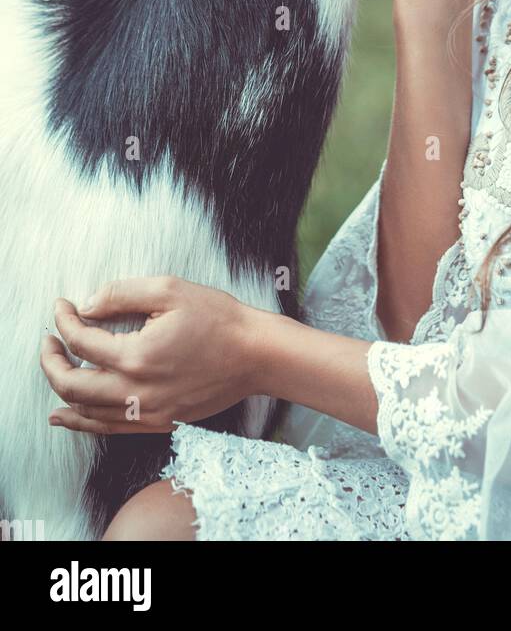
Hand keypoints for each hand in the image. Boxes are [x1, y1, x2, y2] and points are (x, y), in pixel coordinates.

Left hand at [40, 276, 265, 434]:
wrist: (255, 355)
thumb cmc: (218, 318)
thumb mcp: (170, 290)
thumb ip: (122, 293)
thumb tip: (86, 305)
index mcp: (137, 356)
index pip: (82, 341)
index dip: (64, 320)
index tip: (62, 306)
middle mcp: (136, 391)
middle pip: (71, 385)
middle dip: (51, 360)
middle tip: (48, 340)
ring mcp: (146, 412)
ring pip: (85, 412)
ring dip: (60, 390)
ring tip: (52, 366)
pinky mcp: (158, 423)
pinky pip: (107, 429)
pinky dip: (81, 422)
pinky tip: (65, 415)